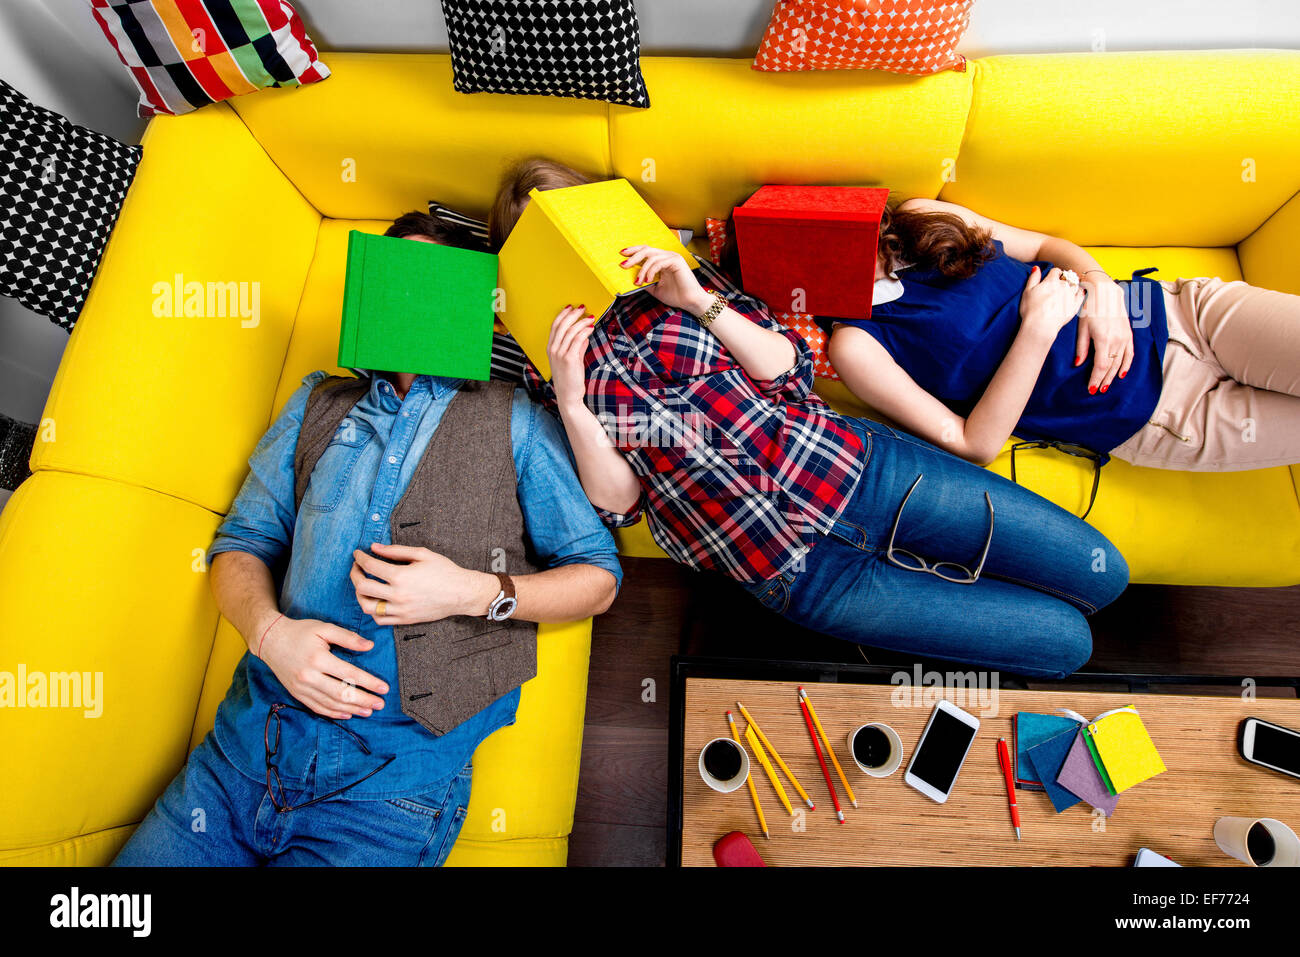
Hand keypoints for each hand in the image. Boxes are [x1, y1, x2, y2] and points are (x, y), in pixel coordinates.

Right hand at [256, 614, 387, 718]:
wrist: (270, 640)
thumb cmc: (300, 632)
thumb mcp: (324, 628)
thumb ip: (347, 637)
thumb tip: (369, 646)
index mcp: (318, 658)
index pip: (349, 674)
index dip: (369, 682)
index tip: (384, 688)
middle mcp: (309, 676)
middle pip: (341, 693)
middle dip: (364, 700)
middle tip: (380, 704)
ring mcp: (302, 688)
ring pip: (330, 703)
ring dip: (351, 709)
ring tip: (368, 711)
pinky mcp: (297, 694)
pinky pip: (317, 707)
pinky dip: (333, 713)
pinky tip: (347, 714)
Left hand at [350, 543, 495, 625]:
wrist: (461, 593)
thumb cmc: (444, 571)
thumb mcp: (422, 554)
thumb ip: (396, 551)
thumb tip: (375, 548)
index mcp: (401, 576)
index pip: (370, 566)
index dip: (360, 558)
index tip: (358, 554)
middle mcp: (398, 595)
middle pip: (362, 587)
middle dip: (355, 574)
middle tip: (356, 568)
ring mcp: (400, 609)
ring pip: (367, 606)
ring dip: (359, 595)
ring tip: (362, 585)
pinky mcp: (405, 619)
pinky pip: (380, 619)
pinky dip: (372, 610)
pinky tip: (375, 600)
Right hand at [546, 304, 594, 410]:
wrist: (568, 396)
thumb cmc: (570, 380)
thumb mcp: (572, 360)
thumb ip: (577, 347)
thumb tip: (584, 335)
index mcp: (550, 349)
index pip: (555, 326)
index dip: (563, 315)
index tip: (571, 307)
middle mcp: (553, 350)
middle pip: (561, 325)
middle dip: (573, 314)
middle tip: (582, 307)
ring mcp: (560, 354)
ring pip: (570, 331)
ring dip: (581, 322)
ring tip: (590, 318)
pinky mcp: (569, 359)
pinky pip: (577, 340)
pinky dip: (585, 332)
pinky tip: (590, 328)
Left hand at [619, 245, 710, 313]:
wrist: (690, 302)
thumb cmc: (676, 295)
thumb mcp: (655, 288)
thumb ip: (644, 280)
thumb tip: (630, 277)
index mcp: (662, 260)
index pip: (646, 251)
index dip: (633, 251)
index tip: (622, 254)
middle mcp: (667, 256)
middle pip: (646, 249)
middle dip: (633, 256)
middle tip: (623, 265)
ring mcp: (672, 257)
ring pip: (651, 257)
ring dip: (642, 270)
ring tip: (638, 281)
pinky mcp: (677, 261)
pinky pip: (659, 262)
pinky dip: (651, 271)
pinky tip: (648, 280)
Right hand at [1019, 266, 1085, 344]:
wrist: (1040, 326)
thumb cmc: (1031, 310)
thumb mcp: (1027, 292)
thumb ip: (1033, 278)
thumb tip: (1037, 268)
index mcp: (1051, 281)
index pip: (1056, 271)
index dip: (1053, 274)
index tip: (1050, 279)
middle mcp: (1063, 286)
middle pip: (1066, 278)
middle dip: (1062, 280)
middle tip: (1057, 287)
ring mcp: (1071, 296)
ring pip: (1075, 285)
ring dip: (1071, 285)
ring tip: (1066, 290)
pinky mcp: (1075, 306)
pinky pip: (1081, 295)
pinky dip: (1079, 293)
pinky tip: (1076, 294)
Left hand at [1076, 274, 1132, 393]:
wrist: (1105, 292)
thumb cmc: (1089, 308)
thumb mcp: (1082, 327)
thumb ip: (1082, 347)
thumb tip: (1079, 364)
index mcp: (1104, 339)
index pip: (1100, 366)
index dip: (1096, 379)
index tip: (1091, 388)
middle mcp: (1117, 340)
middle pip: (1111, 366)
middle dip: (1103, 379)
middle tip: (1097, 390)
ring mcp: (1124, 337)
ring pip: (1120, 362)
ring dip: (1113, 375)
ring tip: (1106, 386)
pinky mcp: (1128, 334)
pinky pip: (1130, 353)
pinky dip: (1127, 364)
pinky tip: (1121, 374)